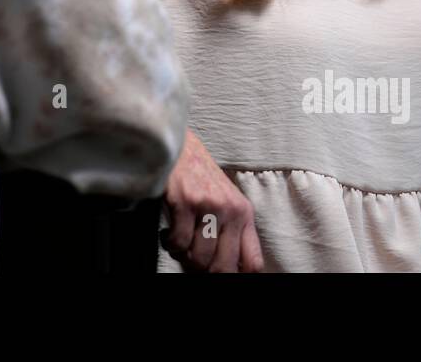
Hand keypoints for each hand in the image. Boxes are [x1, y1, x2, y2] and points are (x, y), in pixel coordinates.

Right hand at [161, 129, 265, 271]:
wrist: (179, 145)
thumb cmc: (199, 176)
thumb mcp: (225, 201)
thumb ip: (232, 232)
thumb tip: (230, 269)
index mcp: (244, 214)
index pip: (252, 263)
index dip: (236, 276)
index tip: (219, 274)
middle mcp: (231, 211)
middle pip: (223, 267)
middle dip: (204, 271)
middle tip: (192, 261)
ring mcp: (209, 206)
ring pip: (198, 258)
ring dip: (184, 256)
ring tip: (178, 243)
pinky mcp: (186, 202)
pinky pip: (179, 243)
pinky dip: (170, 245)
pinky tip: (167, 234)